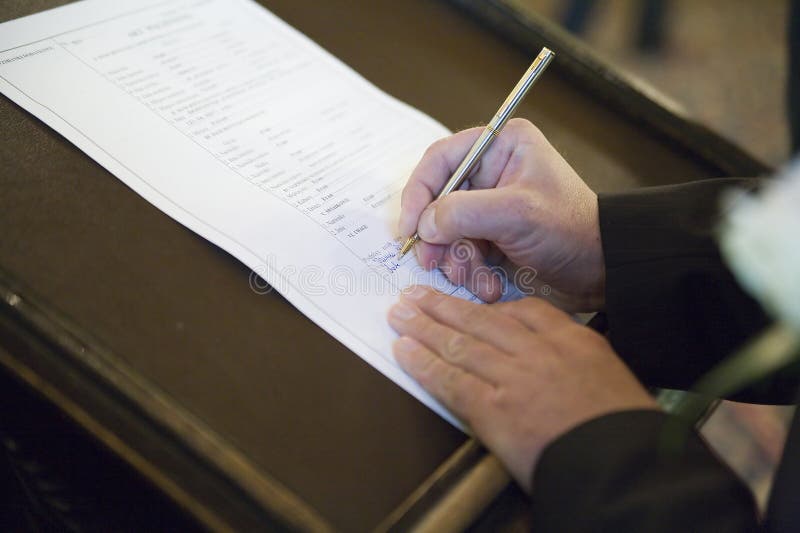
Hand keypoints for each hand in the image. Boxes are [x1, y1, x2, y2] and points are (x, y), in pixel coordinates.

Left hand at [388, 286, 657, 491]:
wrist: (622, 465)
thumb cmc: (624, 428)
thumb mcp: (612, 378)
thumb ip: (577, 362)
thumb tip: (555, 364)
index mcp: (572, 341)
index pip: (525, 311)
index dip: (487, 307)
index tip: (468, 305)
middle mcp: (538, 351)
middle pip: (481, 320)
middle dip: (443, 306)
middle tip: (416, 295)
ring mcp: (513, 378)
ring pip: (459, 343)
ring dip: (423, 327)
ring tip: (400, 314)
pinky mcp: (494, 409)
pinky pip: (450, 380)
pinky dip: (423, 364)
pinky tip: (404, 352)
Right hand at [399, 119, 603, 311]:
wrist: (603, 270)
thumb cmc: (573, 230)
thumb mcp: (516, 215)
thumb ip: (463, 213)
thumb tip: (423, 223)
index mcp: (502, 146)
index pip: (441, 160)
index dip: (419, 193)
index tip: (410, 227)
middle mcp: (494, 170)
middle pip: (440, 199)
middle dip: (438, 236)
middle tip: (433, 261)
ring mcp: (493, 204)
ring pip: (449, 230)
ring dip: (457, 259)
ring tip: (473, 279)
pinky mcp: (495, 232)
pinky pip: (464, 249)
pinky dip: (471, 270)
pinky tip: (488, 285)